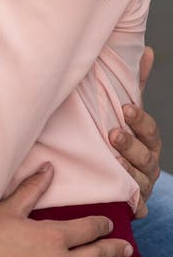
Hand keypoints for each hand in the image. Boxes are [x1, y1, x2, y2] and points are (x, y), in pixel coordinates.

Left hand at [108, 46, 160, 216]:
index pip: (150, 130)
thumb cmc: (117, 138)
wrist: (106, 179)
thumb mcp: (125, 112)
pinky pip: (134, 206)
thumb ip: (135, 85)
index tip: (126, 109)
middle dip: (131, 145)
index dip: (140, 120)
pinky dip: (131, 203)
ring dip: (128, 171)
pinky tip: (122, 196)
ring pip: (140, 181)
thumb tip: (147, 50)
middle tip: (113, 134)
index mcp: (148, 141)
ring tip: (114, 162)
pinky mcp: (132, 206)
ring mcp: (142, 186)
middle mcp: (148, 164)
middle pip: (146, 156)